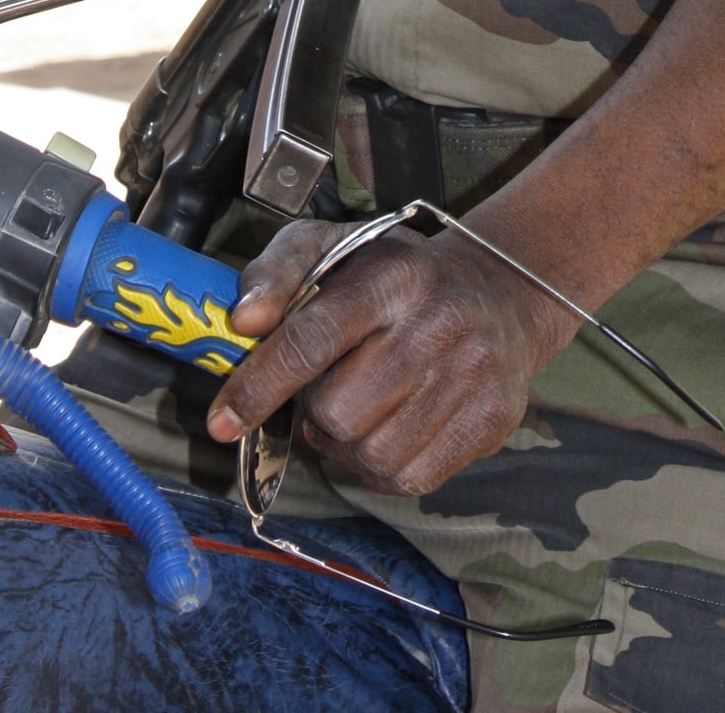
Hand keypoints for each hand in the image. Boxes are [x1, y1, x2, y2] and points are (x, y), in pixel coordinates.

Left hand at [205, 215, 579, 495]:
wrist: (501, 291)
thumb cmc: (398, 275)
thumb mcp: (334, 246)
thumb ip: (277, 273)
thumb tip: (242, 321)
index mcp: (390, 276)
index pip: (311, 339)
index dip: (259, 386)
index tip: (223, 421)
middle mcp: (436, 324)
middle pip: (339, 411)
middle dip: (316, 411)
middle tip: (326, 390)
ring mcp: (471, 375)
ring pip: (373, 454)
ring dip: (346, 445)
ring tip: (356, 410)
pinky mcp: (492, 420)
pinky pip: (412, 478)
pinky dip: (382, 468)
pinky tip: (386, 431)